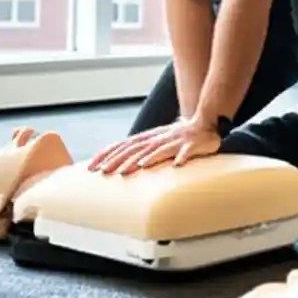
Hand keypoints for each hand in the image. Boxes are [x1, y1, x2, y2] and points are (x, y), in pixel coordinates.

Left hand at [87, 116, 221, 175]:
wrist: (205, 125)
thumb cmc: (177, 139)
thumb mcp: (155, 143)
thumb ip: (139, 152)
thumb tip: (116, 166)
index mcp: (147, 138)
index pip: (122, 145)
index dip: (106, 155)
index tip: (91, 168)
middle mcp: (158, 138)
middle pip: (136, 149)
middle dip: (119, 160)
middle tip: (105, 172)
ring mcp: (175, 141)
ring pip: (157, 150)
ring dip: (144, 159)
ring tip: (130, 170)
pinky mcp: (191, 145)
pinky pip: (186, 152)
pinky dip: (181, 157)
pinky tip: (176, 165)